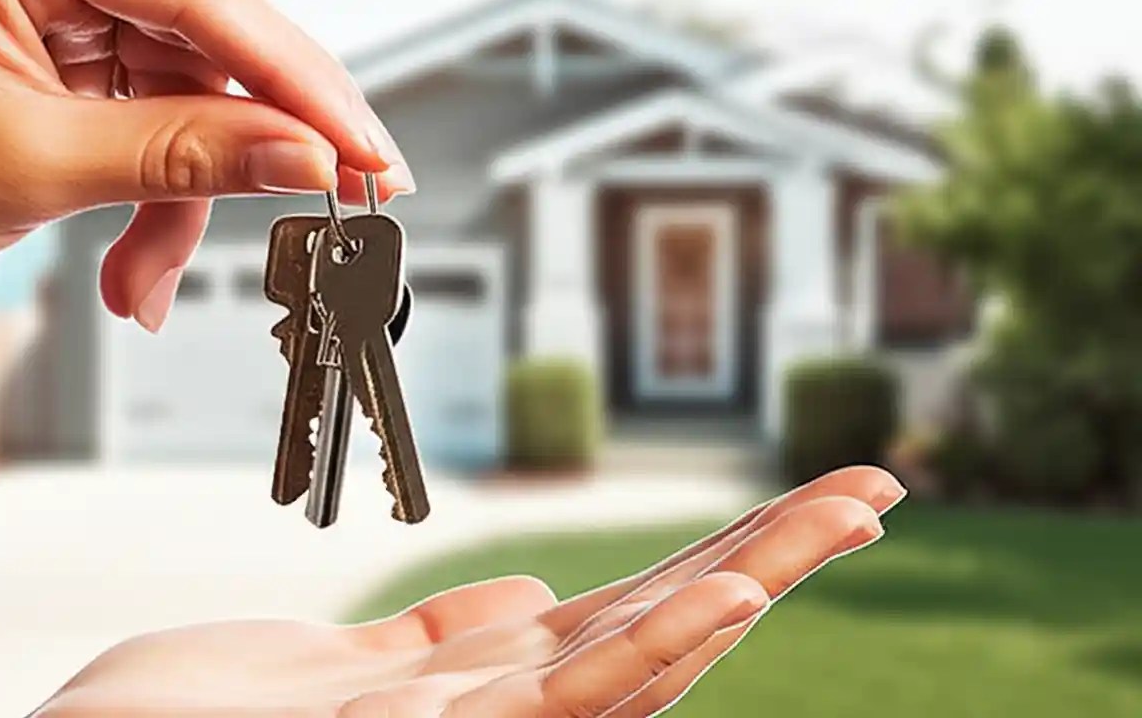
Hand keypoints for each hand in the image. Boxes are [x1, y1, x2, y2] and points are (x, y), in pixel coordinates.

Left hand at [0, 0, 409, 330]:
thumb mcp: (29, 165)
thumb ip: (179, 156)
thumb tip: (302, 159)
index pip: (207, 2)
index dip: (301, 86)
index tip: (366, 156)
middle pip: (216, 48)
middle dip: (244, 157)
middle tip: (314, 217)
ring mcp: (73, 7)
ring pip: (196, 98)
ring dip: (189, 200)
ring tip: (146, 278)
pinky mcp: (79, 52)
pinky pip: (163, 118)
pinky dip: (162, 196)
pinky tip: (137, 255)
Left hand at [32, 467, 904, 717]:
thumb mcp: (321, 670)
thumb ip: (435, 640)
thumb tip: (535, 595)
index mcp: (466, 692)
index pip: (620, 617)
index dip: (716, 562)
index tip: (793, 512)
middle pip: (658, 632)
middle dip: (769, 563)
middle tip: (870, 495)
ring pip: (640, 667)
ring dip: (743, 591)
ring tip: (836, 526)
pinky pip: (559, 705)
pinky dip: (653, 651)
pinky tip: (727, 599)